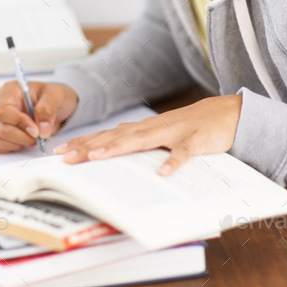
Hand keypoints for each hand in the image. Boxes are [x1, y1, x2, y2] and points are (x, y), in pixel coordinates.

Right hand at [0, 81, 77, 152]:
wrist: (54, 108)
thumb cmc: (52, 98)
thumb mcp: (56, 96)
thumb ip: (48, 110)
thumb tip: (42, 130)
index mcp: (9, 90)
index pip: (3, 111)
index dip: (19, 123)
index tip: (36, 131)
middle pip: (0, 128)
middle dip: (22, 137)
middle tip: (38, 136)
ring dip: (16, 143)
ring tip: (30, 136)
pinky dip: (7, 148)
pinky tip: (20, 140)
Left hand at [53, 94, 242, 175]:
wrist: (227, 113)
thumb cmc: (190, 128)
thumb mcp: (162, 137)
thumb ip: (140, 145)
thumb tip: (112, 158)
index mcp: (145, 128)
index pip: (108, 135)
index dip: (84, 142)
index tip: (60, 151)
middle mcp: (154, 127)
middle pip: (117, 136)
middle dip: (91, 146)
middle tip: (66, 157)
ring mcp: (174, 132)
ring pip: (142, 139)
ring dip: (119, 148)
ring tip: (97, 157)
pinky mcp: (195, 140)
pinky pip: (183, 153)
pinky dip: (173, 162)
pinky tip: (163, 174)